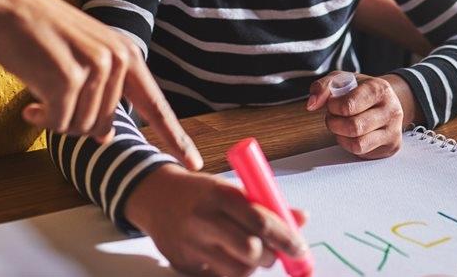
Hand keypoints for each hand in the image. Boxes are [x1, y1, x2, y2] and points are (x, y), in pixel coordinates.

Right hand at [0, 0, 200, 168]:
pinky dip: (41, 120)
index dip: (175, 136)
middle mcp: (118, 59)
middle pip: (103, 125)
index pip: (154, 103)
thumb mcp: (79, 62)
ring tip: (38, 93)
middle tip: (49, 100)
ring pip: (81, 127)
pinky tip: (28, 104)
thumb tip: (106, 136)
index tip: (193, 163)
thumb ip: (100, 93)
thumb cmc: (37, 38)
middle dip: (73, 122)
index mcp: (126, 55)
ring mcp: (96, 67)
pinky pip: (59, 123)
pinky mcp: (69, 78)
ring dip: (55, 119)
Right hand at [126, 165, 308, 276]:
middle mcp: (203, 219)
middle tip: (274, 252)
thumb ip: (266, 205)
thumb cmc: (201, 193)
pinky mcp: (182, 264)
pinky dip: (231, 270)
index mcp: (219, 194)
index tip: (299, 248)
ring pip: (237, 270)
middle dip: (270, 256)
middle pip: (250, 250)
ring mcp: (190, 244)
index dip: (286, 238)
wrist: (154, 196)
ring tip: (249, 252)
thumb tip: (301, 219)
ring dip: (252, 266)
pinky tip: (226, 256)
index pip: (260, 221)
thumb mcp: (232, 189)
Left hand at [306, 73, 405, 158]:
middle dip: (334, 124)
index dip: (333, 107)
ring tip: (341, 126)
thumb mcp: (341, 80)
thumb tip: (312, 104)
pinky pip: (363, 152)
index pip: (349, 106)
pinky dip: (350, 145)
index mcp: (379, 89)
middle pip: (353, 127)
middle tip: (333, 117)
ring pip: (358, 144)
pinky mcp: (392, 145)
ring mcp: (393, 129)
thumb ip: (323, 87)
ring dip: (341, 136)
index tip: (332, 104)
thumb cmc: (360, 90)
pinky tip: (351, 135)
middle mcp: (391, 109)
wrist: (385, 100)